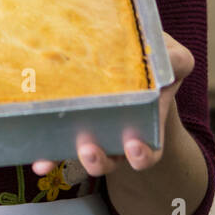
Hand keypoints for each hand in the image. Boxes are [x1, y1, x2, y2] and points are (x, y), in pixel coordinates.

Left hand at [31, 31, 193, 178]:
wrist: (125, 53)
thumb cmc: (152, 57)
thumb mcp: (169, 57)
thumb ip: (173, 60)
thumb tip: (169, 60)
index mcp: (146, 122)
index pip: (149, 150)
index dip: (142, 155)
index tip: (134, 147)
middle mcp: (119, 135)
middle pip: (111, 160)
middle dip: (100, 160)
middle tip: (90, 149)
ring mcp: (95, 131)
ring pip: (85, 155)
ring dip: (73, 158)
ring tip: (66, 147)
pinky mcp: (70, 123)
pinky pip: (59, 144)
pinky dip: (50, 156)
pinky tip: (40, 161)